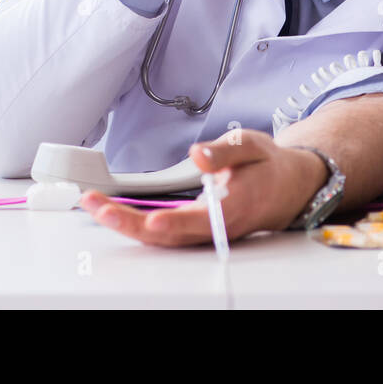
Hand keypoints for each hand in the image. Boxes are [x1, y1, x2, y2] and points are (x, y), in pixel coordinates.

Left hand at [77, 129, 327, 246]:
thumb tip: (197, 154)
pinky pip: (163, 233)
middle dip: (129, 222)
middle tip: (97, 206)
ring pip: (161, 237)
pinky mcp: (195, 229)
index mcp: (234, 207)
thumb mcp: (251, 146)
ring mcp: (204, 232)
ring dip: (125, 223)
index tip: (153, 220)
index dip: (175, 221)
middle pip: (169, 234)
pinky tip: (112, 212)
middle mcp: (216, 227)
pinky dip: (134, 223)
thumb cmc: (268, 166)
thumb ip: (223, 152)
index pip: (200, 220)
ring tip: (94, 205)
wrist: (288, 188)